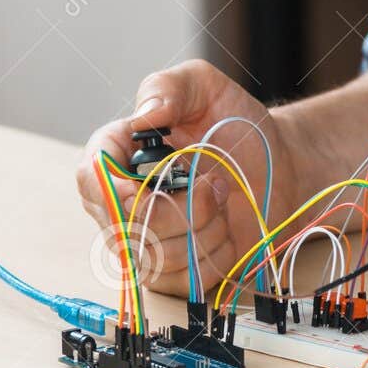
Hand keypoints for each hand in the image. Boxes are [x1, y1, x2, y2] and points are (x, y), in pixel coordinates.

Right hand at [76, 60, 289, 297]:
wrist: (276, 165)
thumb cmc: (235, 125)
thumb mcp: (203, 86)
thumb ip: (168, 88)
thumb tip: (143, 117)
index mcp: (112, 157)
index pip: (91, 180)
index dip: (118, 189)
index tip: (157, 181)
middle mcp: (117, 205)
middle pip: (126, 228)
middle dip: (182, 209)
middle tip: (213, 182)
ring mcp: (141, 245)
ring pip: (158, 258)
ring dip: (205, 229)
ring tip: (221, 201)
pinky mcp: (170, 276)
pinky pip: (185, 280)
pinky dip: (216, 256)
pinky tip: (224, 231)